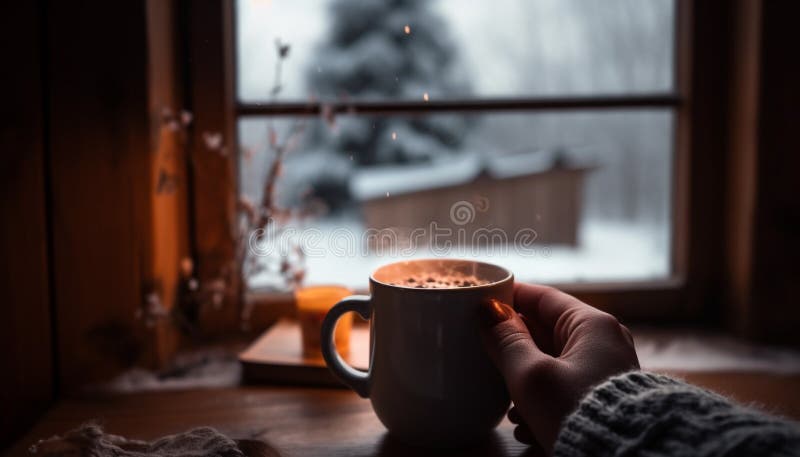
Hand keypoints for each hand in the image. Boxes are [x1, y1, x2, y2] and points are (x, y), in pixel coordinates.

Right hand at [479, 283, 638, 453]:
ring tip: (512, 408)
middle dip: (514, 349)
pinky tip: (528, 425)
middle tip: (488, 358)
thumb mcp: (531, 374)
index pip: (542, 297)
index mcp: (592, 324)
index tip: (482, 303)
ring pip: (551, 362)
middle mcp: (603, 342)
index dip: (509, 297)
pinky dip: (542, 400)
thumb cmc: (578, 413)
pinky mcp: (601, 395)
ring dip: (525, 382)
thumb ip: (506, 340)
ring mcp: (604, 369)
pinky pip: (563, 386)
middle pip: (545, 331)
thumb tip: (489, 312)